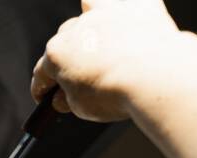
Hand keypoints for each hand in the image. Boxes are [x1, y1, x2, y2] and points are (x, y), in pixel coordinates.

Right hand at [31, 0, 187, 121]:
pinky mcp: (132, 7)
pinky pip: (114, 2)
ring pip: (86, 17)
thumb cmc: (116, 92)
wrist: (154, 74)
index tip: (44, 96)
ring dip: (88, 32)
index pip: (42, 72)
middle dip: (68, 59)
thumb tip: (63, 97)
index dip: (41, 87)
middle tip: (79, 78)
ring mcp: (103, 14)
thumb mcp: (81, 107)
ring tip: (100, 48)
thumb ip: (68, 99)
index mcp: (56, 54)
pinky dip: (111, 8)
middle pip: (64, 42)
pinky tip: (116, 16)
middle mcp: (74, 29)